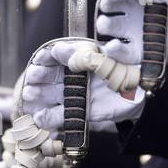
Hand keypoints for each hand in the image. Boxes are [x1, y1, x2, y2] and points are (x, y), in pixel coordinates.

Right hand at [22, 40, 143, 132]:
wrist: (138, 96)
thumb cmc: (123, 72)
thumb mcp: (106, 59)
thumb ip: (85, 56)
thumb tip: (58, 49)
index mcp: (76, 59)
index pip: (54, 55)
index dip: (44, 58)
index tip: (39, 59)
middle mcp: (69, 76)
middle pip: (46, 75)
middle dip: (36, 76)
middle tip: (32, 78)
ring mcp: (70, 94)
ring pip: (47, 94)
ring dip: (36, 95)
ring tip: (29, 95)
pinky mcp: (75, 112)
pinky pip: (57, 116)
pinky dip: (47, 118)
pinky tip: (38, 117)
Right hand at [96, 0, 167, 67]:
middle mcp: (143, 15)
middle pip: (116, 11)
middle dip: (106, 10)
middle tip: (104, 11)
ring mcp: (143, 34)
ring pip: (116, 31)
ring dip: (106, 28)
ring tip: (105, 25)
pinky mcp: (146, 52)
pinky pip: (125, 53)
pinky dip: (115, 50)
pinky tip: (112, 45)